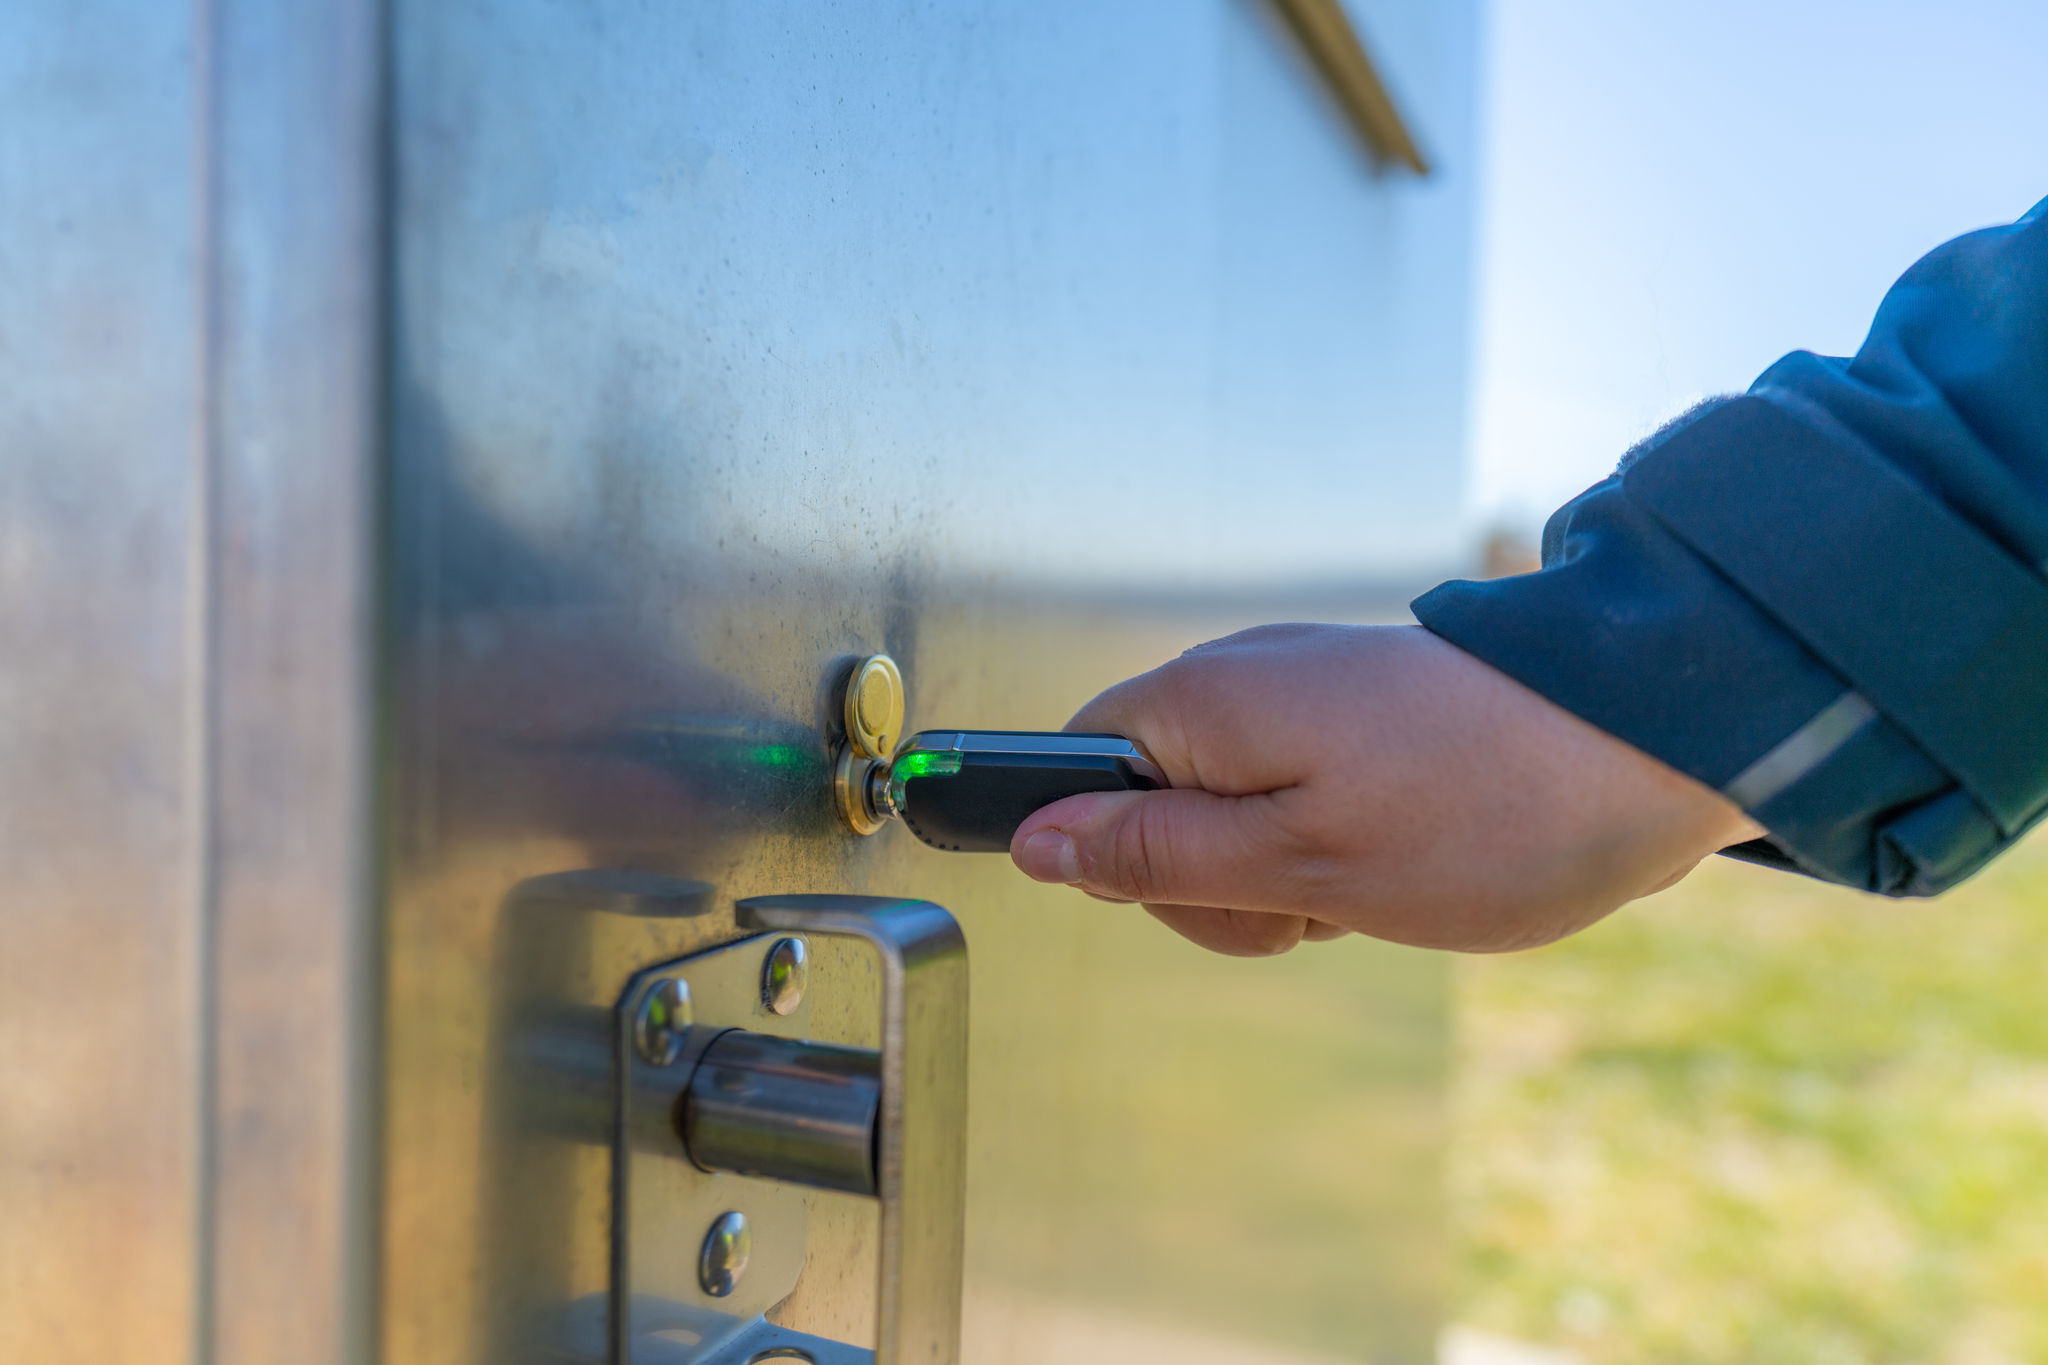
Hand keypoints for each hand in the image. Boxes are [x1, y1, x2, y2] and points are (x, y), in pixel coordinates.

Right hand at [1008, 624, 1760, 955]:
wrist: (1658, 737)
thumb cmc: (1484, 806)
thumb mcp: (1301, 863)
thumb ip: (1158, 854)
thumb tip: (1038, 844)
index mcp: (1204, 702)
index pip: (1076, 771)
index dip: (1110, 853)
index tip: (1195, 894)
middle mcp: (1242, 684)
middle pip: (1153, 807)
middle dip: (1216, 886)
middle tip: (1313, 904)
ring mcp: (1307, 700)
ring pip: (1234, 820)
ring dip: (1286, 882)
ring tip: (1377, 883)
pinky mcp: (1365, 723)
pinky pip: (1303, 806)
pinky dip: (1338, 856)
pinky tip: (1406, 866)